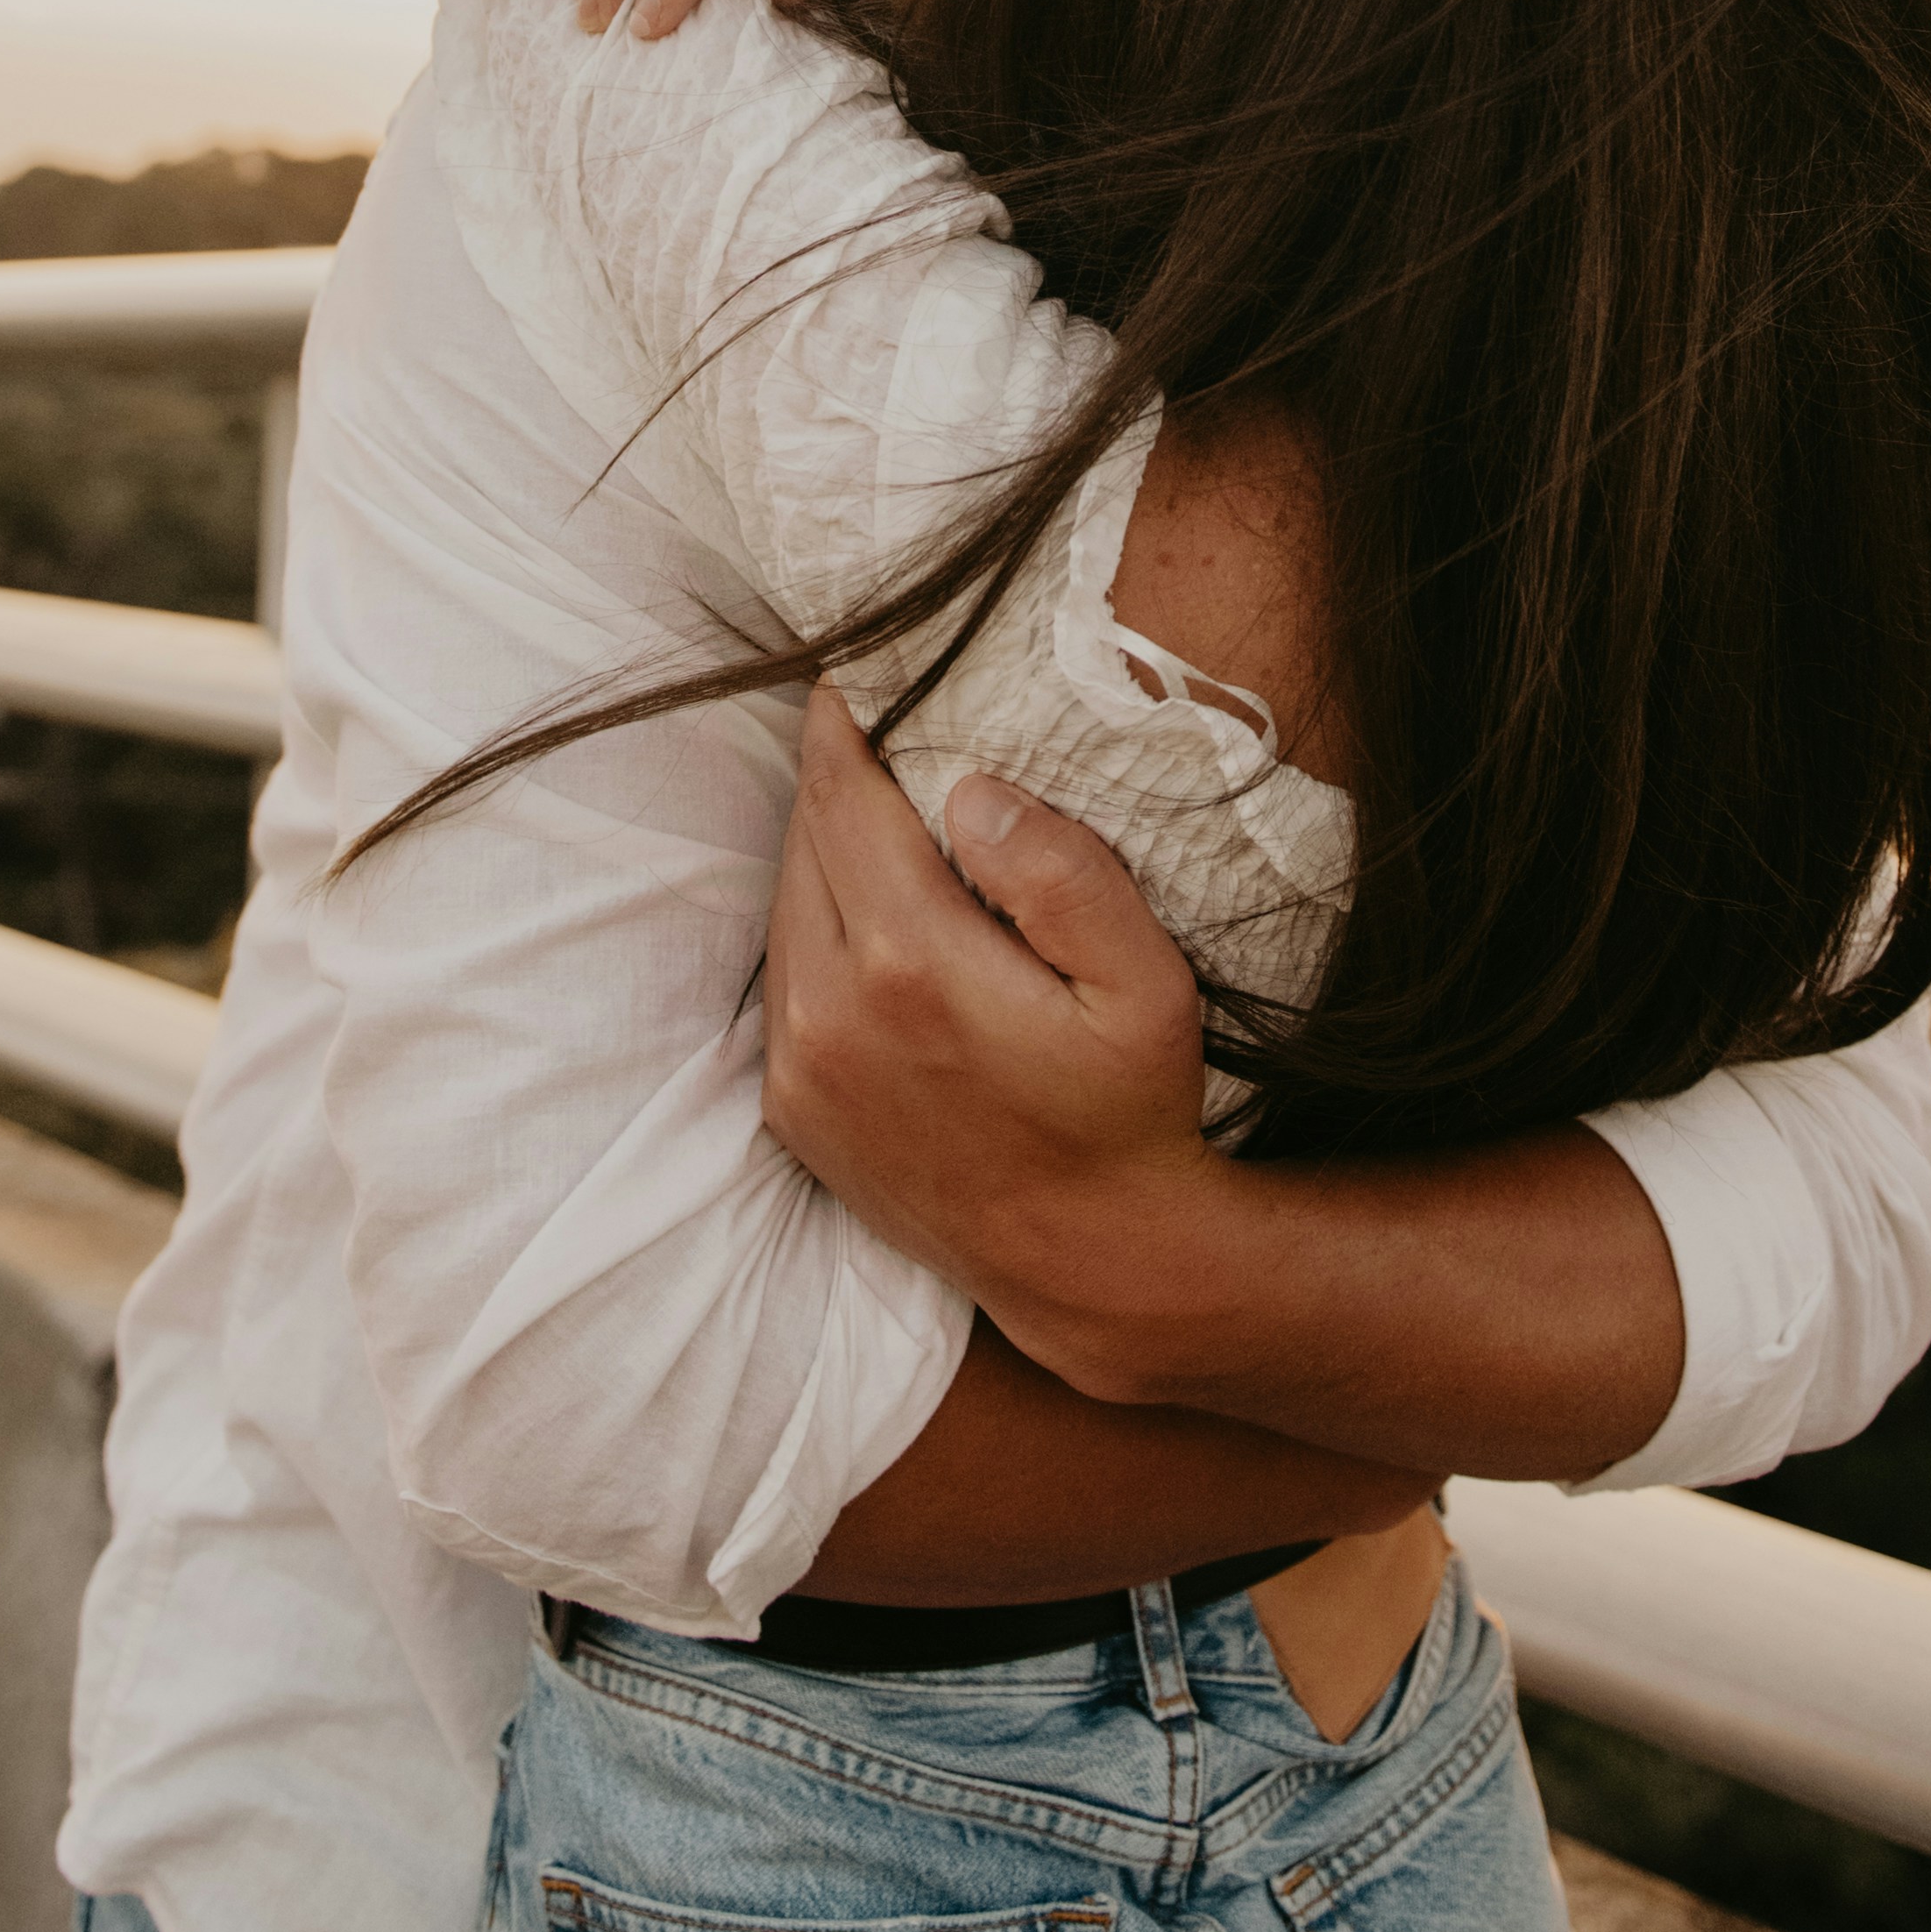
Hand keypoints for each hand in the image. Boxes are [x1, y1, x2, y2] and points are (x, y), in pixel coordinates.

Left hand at [763, 689, 1215, 1368]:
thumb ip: (1062, 874)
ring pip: (786, 907)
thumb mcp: (1146, 987)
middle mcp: (830, 1013)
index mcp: (910, 965)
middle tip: (872, 726)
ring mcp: (799, 1066)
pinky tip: (872, 919)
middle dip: (835, 777)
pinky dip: (816, 929)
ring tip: (876, 812)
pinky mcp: (790, 1106)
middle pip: (805, 841)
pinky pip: (784, 978)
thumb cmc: (1131, 1111)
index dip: (843, 721)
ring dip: (822, 852)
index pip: (845, 796)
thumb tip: (970, 786)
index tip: (850, 671)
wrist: (1089, 1260)